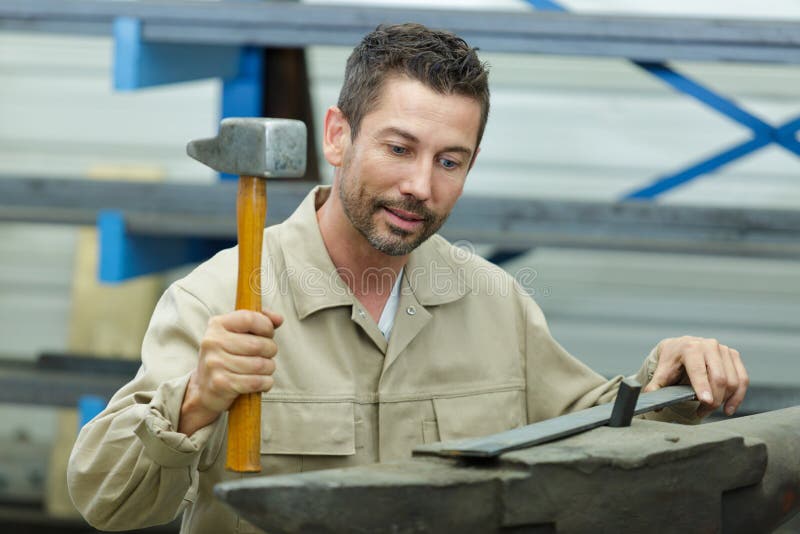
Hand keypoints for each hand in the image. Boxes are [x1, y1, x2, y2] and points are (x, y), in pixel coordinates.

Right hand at [179, 309, 282, 435]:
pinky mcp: (220, 384)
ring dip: (269, 368)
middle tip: (267, 355)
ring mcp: (215, 363)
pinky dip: (266, 383)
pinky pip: (256, 382)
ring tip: (264, 369)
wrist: (205, 390)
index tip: (268, 334)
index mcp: (217, 324)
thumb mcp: (238, 334)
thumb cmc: (228, 357)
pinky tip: (263, 381)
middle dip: (270, 350)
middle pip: (258, 344)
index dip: (266, 326)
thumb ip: (260, 321)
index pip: (249, 319)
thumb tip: (279, 319)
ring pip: (260, 365)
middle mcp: (213, 342)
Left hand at [643, 336, 747, 418]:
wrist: (680, 348)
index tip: (706, 402)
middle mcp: (708, 345)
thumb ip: (656, 388)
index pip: (699, 370)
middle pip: (719, 378)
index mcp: (689, 348)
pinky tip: (729, 408)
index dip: (703, 387)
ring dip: (725, 400)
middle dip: (713, 399)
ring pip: (733, 380)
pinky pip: (743, 379)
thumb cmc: (671, 362)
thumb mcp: (661, 373)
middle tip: (702, 412)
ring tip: (709, 410)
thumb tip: (653, 403)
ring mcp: (723, 349)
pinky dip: (738, 396)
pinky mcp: (733, 355)